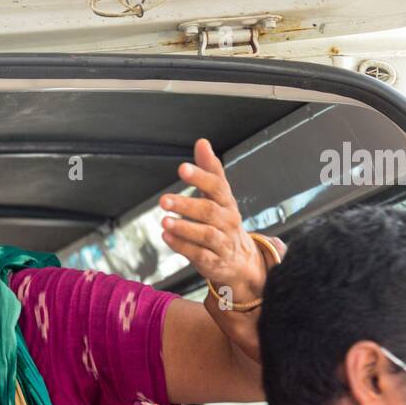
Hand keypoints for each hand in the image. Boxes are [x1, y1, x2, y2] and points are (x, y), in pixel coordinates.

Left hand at [159, 139, 280, 301]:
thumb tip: (202, 143)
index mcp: (227, 202)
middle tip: (164, 200)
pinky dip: (182, 246)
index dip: (201, 177)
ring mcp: (222, 242)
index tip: (182, 168)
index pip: (217, 186)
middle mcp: (227, 221)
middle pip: (209, 211)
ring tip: (165, 220)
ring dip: (184, 227)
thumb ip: (210, 170)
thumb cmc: (224, 221)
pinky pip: (199, 254)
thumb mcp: (219, 195)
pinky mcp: (214, 261)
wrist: (241, 260)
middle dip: (186, 205)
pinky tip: (166, 236)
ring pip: (206, 234)